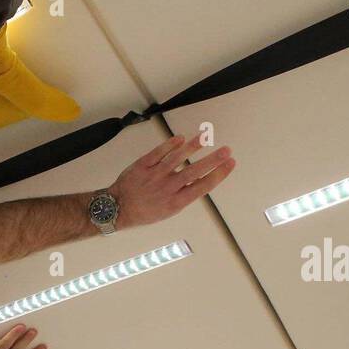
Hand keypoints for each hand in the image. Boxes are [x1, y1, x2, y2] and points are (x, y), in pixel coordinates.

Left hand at [109, 134, 234, 227]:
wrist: (118, 208)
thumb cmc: (145, 211)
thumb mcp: (168, 210)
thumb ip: (184, 195)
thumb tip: (202, 178)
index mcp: (175, 202)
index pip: (202, 187)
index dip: (218, 175)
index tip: (231, 163)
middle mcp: (166, 189)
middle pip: (193, 172)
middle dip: (212, 160)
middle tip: (226, 150)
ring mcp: (154, 176)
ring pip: (176, 159)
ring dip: (192, 147)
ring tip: (205, 137)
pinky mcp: (142, 166)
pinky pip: (157, 153)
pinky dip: (169, 145)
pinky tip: (181, 138)